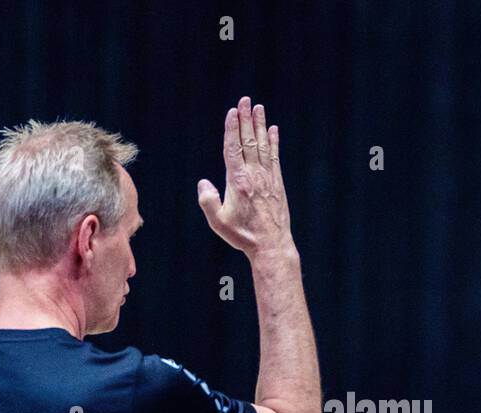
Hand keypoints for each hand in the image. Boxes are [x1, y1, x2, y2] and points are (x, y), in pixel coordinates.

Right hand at [197, 96, 293, 258]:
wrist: (271, 245)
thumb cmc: (242, 235)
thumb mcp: (218, 221)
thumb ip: (207, 200)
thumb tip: (203, 182)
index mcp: (237, 182)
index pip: (233, 149)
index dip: (232, 129)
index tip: (232, 112)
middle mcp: (254, 175)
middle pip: (248, 141)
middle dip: (246, 119)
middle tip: (245, 100)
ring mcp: (268, 178)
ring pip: (262, 146)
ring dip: (260, 126)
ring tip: (258, 108)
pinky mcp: (277, 183)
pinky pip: (274, 157)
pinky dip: (273, 142)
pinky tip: (273, 130)